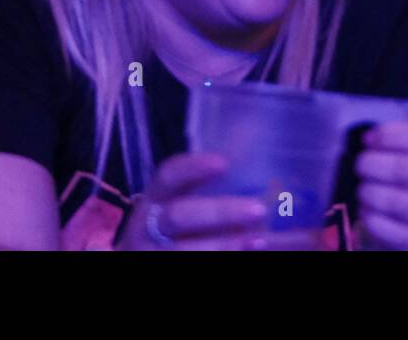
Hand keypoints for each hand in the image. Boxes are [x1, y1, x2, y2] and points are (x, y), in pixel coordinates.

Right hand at [119, 153, 315, 250]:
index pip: (168, 175)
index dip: (193, 168)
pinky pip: (192, 264)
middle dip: (220, 213)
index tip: (223, 163)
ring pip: (184, 250)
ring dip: (225, 245)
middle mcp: (148, 226)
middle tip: (259, 209)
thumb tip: (257, 140)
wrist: (156, 254)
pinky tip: (250, 254)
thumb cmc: (184, 227)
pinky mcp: (162, 268)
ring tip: (260, 240)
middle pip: (180, 216)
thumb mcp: (189, 202)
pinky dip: (225, 258)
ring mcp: (152, 253)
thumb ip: (215, 184)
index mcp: (156, 198)